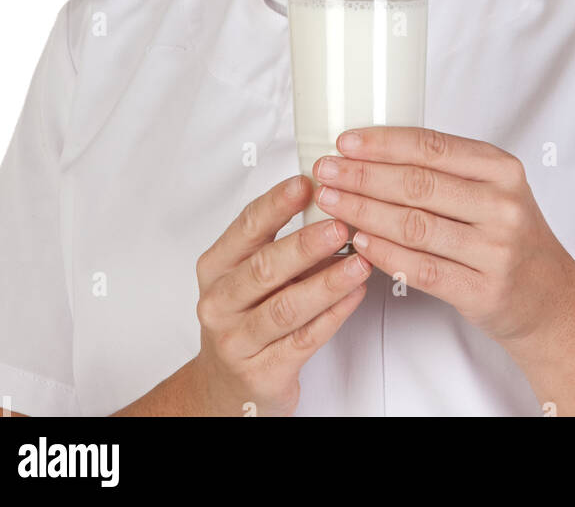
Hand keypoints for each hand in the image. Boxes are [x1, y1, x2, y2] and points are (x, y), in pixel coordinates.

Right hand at [190, 175, 371, 415]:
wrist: (226, 388)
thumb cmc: (244, 319)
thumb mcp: (248, 278)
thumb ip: (280, 244)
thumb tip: (327, 206)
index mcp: (215, 269)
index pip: (245, 229)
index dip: (276, 205)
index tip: (306, 185)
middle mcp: (220, 304)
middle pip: (264, 268)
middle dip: (305, 245)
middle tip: (340, 225)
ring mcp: (237, 342)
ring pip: (286, 307)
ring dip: (328, 282)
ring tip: (359, 262)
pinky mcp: (262, 374)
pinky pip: (303, 340)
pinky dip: (333, 315)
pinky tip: (355, 295)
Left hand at [312, 127, 574, 353]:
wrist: (550, 298)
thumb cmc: (509, 236)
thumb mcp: (493, 189)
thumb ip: (446, 169)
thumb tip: (374, 151)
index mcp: (501, 169)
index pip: (432, 146)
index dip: (383, 143)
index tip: (346, 142)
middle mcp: (501, 205)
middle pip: (417, 184)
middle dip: (363, 176)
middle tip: (326, 171)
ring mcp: (495, 250)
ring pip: (414, 226)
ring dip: (364, 212)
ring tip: (332, 203)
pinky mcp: (483, 290)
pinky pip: (421, 269)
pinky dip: (383, 253)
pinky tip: (358, 241)